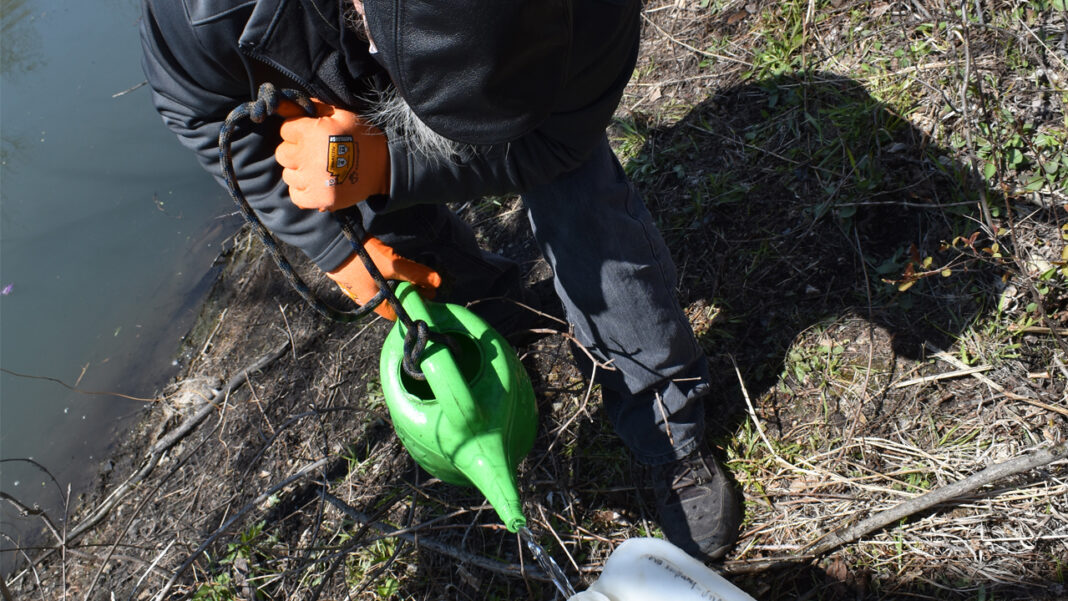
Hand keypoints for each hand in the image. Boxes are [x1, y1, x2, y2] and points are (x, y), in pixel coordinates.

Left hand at [275, 100, 389, 210]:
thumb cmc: (362, 137)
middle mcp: (307, 157)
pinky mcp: (317, 199)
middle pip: (282, 154)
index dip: (298, 131)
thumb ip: (315, 108)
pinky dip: (303, 191)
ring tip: (318, 169)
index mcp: (311, 133)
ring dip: (299, 171)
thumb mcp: (342, 115)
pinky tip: (317, 184)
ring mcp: (311, 181)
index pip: (286, 130)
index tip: (310, 135)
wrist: (384, 167)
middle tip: (313, 153)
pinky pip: (295, 195)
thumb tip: (288, 104)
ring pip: (288, 175)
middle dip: (295, 151)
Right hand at [327, 237, 441, 319]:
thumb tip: (438, 282)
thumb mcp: (392, 264)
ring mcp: (358, 286)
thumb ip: (416, 273)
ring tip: (411, 270)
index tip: (428, 293)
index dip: (415, 304)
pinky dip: (388, 274)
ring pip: (385, 288)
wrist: (330, 238)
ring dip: (399, 281)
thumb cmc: (361, 257)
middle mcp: (365, 299)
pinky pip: (376, 278)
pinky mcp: (355, 273)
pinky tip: (393, 264)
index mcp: (373, 304)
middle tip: (423, 279)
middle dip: (409, 290)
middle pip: (393, 300)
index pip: (399, 313)